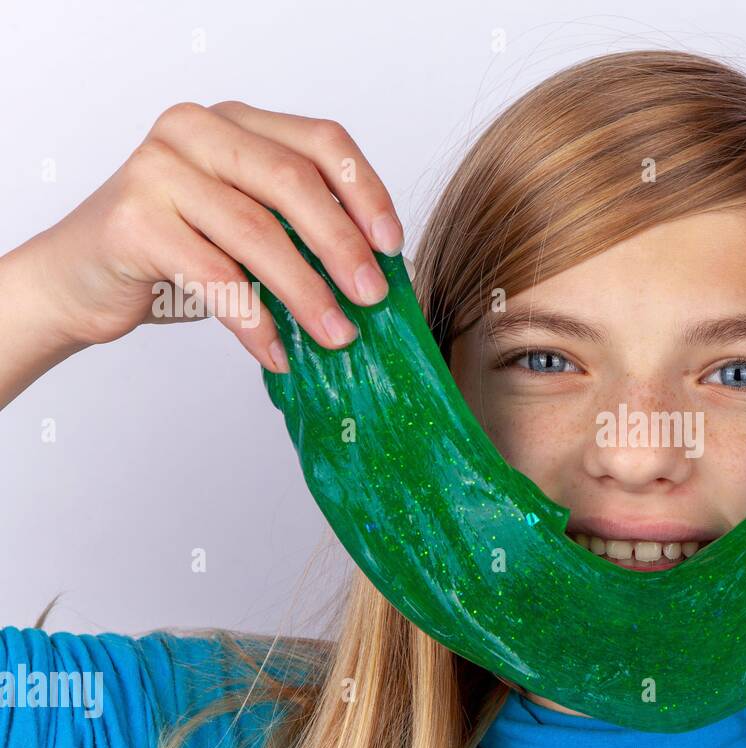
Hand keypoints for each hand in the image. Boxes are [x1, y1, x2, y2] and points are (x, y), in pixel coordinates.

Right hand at [17, 100, 404, 371]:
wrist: (79, 280)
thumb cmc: (174, 254)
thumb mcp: (247, 231)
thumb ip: (300, 231)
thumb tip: (379, 277)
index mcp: (236, 123)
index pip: (320, 141)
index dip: (367, 192)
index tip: (393, 245)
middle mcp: (195, 132)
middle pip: (293, 182)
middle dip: (343, 246)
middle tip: (373, 297)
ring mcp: (158, 169)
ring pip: (257, 232)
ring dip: (307, 292)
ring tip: (338, 335)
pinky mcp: (133, 220)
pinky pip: (215, 277)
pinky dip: (254, 321)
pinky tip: (278, 352)